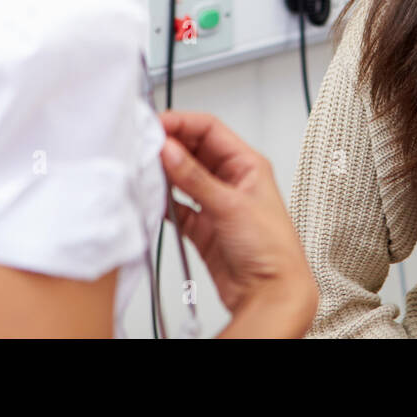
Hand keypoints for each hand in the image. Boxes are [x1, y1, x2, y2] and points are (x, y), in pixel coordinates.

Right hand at [157, 111, 316, 336]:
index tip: (156, 125)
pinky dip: (163, 200)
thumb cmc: (272, 249)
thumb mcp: (232, 206)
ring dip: (164, 172)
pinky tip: (151, 196)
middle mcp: (231, 180)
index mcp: (248, 164)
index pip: (210, 130)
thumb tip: (169, 150)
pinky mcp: (202, 226)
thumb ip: (195, 179)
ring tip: (143, 168)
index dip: (182, 123)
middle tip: (144, 146)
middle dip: (169, 146)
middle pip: (193, 150)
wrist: (270, 294)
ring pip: (182, 177)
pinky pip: (177, 205)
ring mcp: (215, 203)